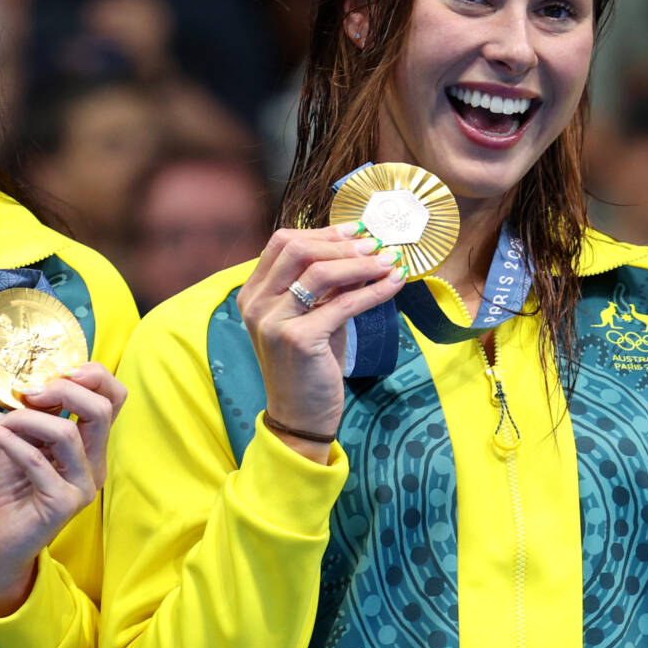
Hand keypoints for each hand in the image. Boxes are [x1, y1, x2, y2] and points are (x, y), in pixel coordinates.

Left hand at [0, 362, 126, 613]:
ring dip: (26, 417)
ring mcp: (82, 486)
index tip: (53, 371)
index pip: (113, 399)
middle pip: (102, 410)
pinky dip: (8, 440)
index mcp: (91, 446)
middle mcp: (94, 465)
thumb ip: (36, 415)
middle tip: (28, 392)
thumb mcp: (23, 441)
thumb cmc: (7, 492)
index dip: (92, 374)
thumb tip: (32, 381)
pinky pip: (37, 460)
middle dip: (64, 389)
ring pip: (67, 434)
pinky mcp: (62, 505)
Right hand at [238, 223, 403, 461]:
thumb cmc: (308, 366)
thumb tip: (362, 250)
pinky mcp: (297, 340)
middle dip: (342, 243)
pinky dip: (373, 291)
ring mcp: (273, 321)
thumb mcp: (314, 316)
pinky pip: (343, 303)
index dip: (323, 232)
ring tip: (389, 261)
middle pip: (297, 249)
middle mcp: (256, 304)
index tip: (357, 231)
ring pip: (319, 272)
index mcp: (254, 293)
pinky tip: (393, 285)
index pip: (283, 243)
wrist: (300, 416)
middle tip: (376, 245)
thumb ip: (328, 286)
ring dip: (360, 263)